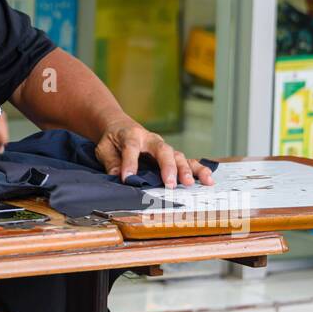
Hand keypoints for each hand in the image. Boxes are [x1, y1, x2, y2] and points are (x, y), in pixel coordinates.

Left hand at [94, 117, 213, 188]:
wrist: (121, 127)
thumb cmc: (113, 140)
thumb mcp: (104, 149)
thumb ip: (111, 162)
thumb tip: (117, 176)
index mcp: (131, 136)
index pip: (131, 148)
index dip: (129, 163)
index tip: (127, 178)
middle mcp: (151, 139)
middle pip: (162, 150)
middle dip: (167, 167)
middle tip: (170, 183)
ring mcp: (163, 147)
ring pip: (177, 155)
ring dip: (186, 170)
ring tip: (191, 183)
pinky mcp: (171, 155)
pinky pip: (187, 161)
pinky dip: (198, 169)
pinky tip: (208, 179)